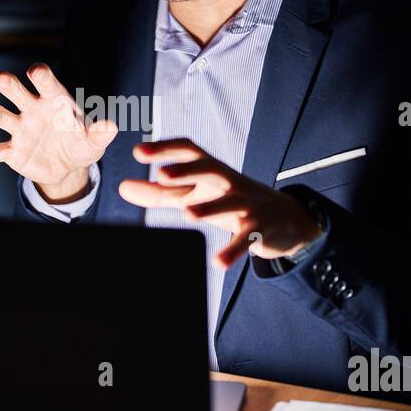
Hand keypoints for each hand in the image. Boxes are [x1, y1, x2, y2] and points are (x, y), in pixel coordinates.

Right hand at [0, 63, 116, 202]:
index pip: (46, 82)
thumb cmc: (81, 144)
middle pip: (17, 91)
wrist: (68, 167)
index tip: (36, 72)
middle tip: (1, 80)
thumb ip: (100, 133)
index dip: (40, 75)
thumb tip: (110, 126)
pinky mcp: (12, 151)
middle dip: (8, 84)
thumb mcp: (93, 141)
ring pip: (2, 115)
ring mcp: (20, 129)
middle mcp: (32, 110)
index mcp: (54, 100)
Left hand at [118, 138, 321, 268]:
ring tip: (188, 213)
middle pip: (209, 169)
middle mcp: (229, 182)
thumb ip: (159, 192)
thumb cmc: (230, 201)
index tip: (138, 152)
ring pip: (229, 202)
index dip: (164, 148)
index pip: (189, 151)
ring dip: (209, 207)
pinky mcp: (260, 229)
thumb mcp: (196, 194)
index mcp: (212, 170)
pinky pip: (245, 239)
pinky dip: (232, 250)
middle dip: (187, 170)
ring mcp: (247, 204)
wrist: (286, 218)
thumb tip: (124, 187)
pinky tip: (218, 262)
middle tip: (163, 174)